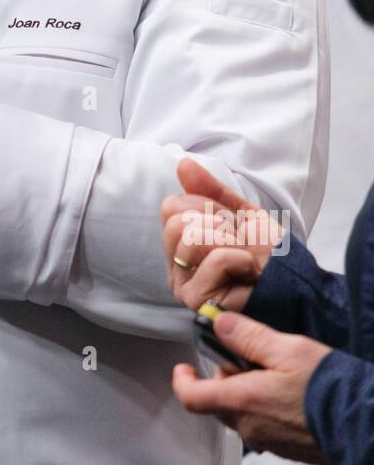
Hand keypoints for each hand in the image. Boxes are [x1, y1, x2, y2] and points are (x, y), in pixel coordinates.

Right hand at [161, 158, 286, 311]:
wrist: (295, 282)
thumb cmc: (268, 253)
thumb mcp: (240, 213)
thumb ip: (210, 190)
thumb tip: (182, 163)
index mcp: (180, 245)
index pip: (170, 207)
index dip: (206, 206)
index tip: (230, 223)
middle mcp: (175, 266)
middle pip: (175, 223)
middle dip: (217, 224)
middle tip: (238, 241)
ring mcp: (183, 286)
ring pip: (192, 238)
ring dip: (231, 241)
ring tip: (244, 258)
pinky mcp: (199, 300)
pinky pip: (216, 259)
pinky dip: (241, 258)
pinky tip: (248, 272)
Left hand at [173, 311, 332, 464]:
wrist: (366, 428)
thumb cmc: (328, 387)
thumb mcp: (287, 349)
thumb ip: (247, 336)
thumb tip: (218, 324)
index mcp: (242, 401)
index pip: (193, 398)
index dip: (182, 381)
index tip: (183, 368)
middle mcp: (249, 427)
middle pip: (218, 402)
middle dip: (225, 378)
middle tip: (250, 357)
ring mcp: (268, 442)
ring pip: (241, 413)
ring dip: (247, 392)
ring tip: (276, 372)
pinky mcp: (286, 449)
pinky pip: (262, 425)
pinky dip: (265, 407)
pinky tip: (290, 393)